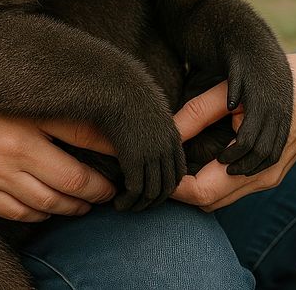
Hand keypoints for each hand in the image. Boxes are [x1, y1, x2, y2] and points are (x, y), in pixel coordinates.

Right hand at [0, 4, 117, 222]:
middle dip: (101, 188)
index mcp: (27, 112)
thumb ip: (55, 95)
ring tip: (89, 200)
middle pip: (74, 180)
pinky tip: (52, 206)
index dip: (117, 152)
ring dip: (75, 205)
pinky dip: (41, 213)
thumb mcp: (16, 80)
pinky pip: (17, 213)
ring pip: (49, 203)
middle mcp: (12, 147)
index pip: (89, 136)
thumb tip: (100, 108)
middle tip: (115, 186)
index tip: (133, 156)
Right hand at [103, 87, 186, 212]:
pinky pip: (136, 188)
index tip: (152, 193)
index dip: (167, 186)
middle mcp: (166, 147)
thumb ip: (153, 124)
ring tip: (125, 207)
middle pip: (168, 184)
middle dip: (156, 201)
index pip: (178, 171)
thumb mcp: (149, 110)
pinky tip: (118, 202)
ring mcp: (152, 153)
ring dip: (140, 205)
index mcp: (172, 136)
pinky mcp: (134, 157)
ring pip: (153, 191)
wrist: (117, 87)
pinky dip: (128, 200)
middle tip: (140, 207)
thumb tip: (148, 133)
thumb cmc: (128, 94)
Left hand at [172, 45, 295, 210]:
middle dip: (181, 190)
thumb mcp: (234, 90)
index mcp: (253, 158)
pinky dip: (213, 180)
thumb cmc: (280, 80)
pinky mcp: (272, 172)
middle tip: (160, 164)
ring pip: (221, 198)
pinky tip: (201, 156)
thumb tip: (166, 131)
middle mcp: (262, 176)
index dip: (173, 187)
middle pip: (208, 203)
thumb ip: (198, 113)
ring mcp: (269, 177)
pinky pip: (235, 187)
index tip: (155, 168)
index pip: (200, 194)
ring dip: (197, 187)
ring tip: (176, 160)